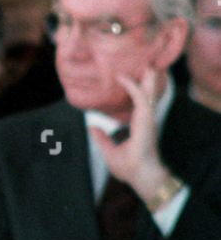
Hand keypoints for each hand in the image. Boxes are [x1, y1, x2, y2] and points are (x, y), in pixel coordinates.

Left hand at [91, 69, 169, 203]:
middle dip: (146, 80)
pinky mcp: (146, 119)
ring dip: (145, 77)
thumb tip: (91, 126)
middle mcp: (145, 120)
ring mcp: (147, 119)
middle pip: (147, 94)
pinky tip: (122, 77)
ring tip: (145, 62)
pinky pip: (139, 97)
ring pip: (147, 92)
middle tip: (145, 64)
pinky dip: (131, 86)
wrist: (140, 177)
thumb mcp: (110, 152)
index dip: (134, 90)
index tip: (125, 78)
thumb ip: (102, 138)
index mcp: (140, 126)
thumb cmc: (130, 168)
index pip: (139, 103)